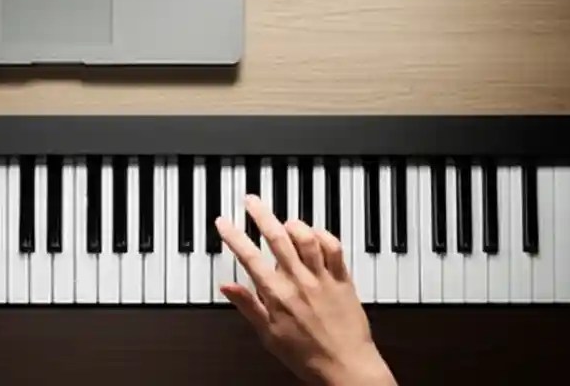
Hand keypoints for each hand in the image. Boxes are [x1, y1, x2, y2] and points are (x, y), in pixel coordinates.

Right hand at [216, 196, 395, 385]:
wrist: (346, 368)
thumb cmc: (308, 357)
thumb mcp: (268, 336)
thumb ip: (248, 306)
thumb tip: (227, 287)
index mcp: (278, 296)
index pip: (249, 257)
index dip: (234, 236)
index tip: (224, 222)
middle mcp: (299, 282)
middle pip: (277, 238)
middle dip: (260, 215)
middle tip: (251, 201)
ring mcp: (322, 278)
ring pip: (306, 237)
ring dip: (292, 223)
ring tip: (283, 219)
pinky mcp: (343, 279)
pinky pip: (334, 247)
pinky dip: (323, 235)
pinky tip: (315, 233)